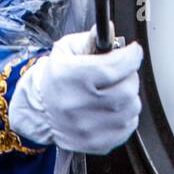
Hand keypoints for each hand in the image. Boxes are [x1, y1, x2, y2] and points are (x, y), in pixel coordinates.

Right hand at [9, 28, 142, 154]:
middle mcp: (77, 105)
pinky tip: (113, 107)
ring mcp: (88, 128)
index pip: (113, 67)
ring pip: (131, 108)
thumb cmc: (56, 78)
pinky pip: (128, 127)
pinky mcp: (97, 144)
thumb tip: (110, 30)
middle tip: (122, 71)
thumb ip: (90, 39)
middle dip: (130, 75)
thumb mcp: (66, 50)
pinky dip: (126, 115)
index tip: (133, 51)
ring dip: (129, 96)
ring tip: (115, 90)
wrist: (40, 111)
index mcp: (69, 78)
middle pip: (126, 90)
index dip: (131, 57)